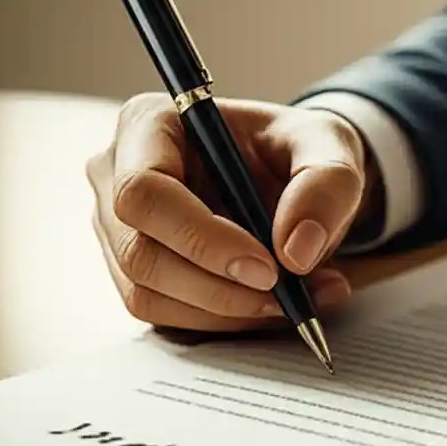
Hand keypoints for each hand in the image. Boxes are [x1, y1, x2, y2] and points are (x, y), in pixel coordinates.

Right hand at [87, 94, 375, 330]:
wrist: (296, 179)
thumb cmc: (298, 149)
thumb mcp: (330, 147)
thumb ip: (325, 187)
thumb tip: (297, 252)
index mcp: (149, 124)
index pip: (144, 192)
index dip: (201, 239)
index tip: (268, 269)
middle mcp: (116, 176)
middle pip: (140, 253)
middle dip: (219, 288)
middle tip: (289, 295)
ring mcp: (119, 229)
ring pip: (149, 295)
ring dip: (228, 311)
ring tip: (298, 299)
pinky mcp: (138, 271)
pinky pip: (167, 315)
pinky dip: (226, 321)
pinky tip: (274, 305)